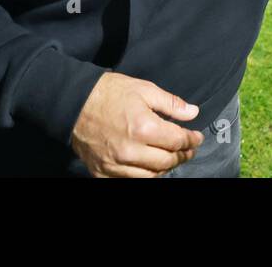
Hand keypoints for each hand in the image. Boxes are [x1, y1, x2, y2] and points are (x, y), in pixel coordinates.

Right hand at [70, 72, 203, 176]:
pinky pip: (128, 181)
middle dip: (182, 156)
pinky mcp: (102, 172)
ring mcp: (115, 164)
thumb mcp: (144, 89)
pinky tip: (148, 167)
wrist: (74, 102)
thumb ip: (171, 103)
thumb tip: (193, 113)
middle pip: (166, 162)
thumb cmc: (110, 93)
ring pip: (150, 176)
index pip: (177, 141)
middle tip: (188, 149)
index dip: (191, 140)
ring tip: (170, 158)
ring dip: (164, 168)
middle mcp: (130, 151)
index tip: (197, 138)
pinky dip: (142, 176)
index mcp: (143, 128)